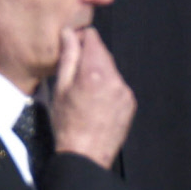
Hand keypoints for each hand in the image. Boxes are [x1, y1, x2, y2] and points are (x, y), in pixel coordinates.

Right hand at [49, 26, 135, 169]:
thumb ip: (68, 57)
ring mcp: (125, 90)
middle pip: (103, 53)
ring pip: (111, 70)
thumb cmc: (66, 123)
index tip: (71, 49)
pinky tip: (96, 103)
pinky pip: (118, 86)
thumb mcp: (60, 88)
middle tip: (75, 74)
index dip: (80, 39)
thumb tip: (69, 32)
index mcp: (95, 72)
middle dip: (89, 57)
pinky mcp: (130, 102)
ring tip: (85, 92)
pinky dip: (108, 88)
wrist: (85, 156)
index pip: (93, 37)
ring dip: (99, 73)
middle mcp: (114, 78)